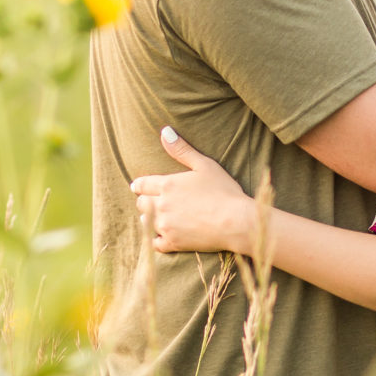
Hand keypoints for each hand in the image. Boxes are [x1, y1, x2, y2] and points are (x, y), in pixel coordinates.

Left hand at [131, 127, 253, 255]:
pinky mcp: (172, 243)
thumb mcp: (204, 165)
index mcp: (167, 185)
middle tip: (152, 201)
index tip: (139, 187)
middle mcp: (161, 205)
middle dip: (145, 201)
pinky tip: (164, 236)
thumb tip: (165, 131)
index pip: (141, 184)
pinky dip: (156, 239)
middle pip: (141, 203)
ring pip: (145, 221)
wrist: (236, 222)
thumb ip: (182, 149)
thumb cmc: (224, 191)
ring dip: (150, 218)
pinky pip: (154, 242)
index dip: (139, 185)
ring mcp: (165, 225)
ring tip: (159, 217)